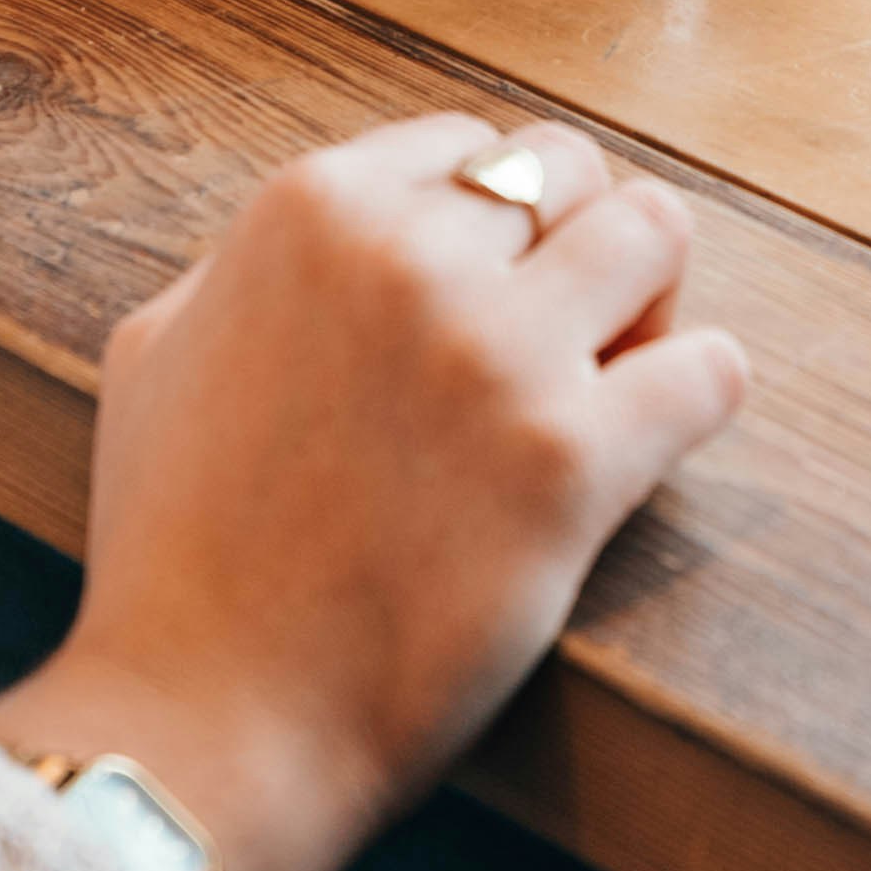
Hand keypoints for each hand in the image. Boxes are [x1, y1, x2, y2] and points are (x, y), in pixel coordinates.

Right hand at [0, 114, 746, 870]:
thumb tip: (334, 224)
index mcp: (312, 210)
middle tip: (565, 333)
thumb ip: (246, 259)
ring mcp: (494, 353)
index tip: (489, 294)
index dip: (495, 222)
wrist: (204, 725)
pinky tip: (657, 438)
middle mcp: (408, 255)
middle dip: (577, 241)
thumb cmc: (174, 552)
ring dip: (651, 297)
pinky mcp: (569, 460)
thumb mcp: (160, 349)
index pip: (474, 145)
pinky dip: (701, 393)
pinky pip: (711, 370)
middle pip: (572, 167)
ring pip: (656, 231)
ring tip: (618, 371)